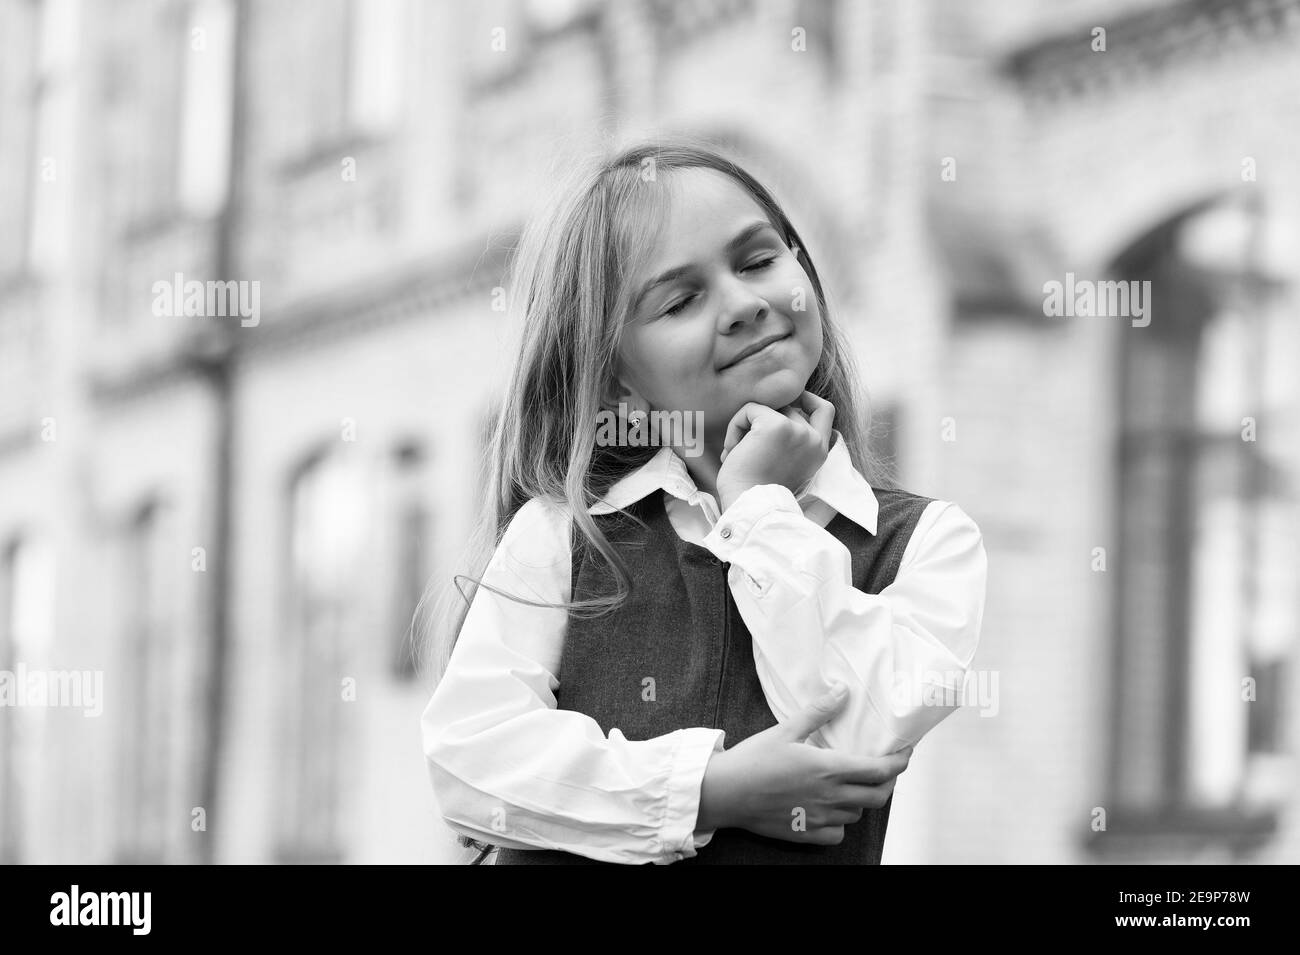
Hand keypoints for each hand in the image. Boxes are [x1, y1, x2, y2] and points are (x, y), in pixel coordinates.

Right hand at [696, 684, 912, 844]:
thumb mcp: (786, 729)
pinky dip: (842, 822)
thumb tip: (843, 691)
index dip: (899, 762)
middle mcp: (830, 796)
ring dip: (862, 799)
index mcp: (829, 768)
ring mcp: (820, 818)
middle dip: (888, 782)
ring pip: (858, 813)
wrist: (725, 793)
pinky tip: (832, 808)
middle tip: (883, 768)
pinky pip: (838, 833)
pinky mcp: (806, 833)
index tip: (905, 753)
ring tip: (853, 784)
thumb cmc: (753, 760)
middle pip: (878, 796)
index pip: (881, 770)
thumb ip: (819, 711)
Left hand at [715, 391, 835, 511]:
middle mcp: (813, 439)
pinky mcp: (775, 425)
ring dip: (745, 427)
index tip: (786, 404)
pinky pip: (749, 410)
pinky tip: (731, 451)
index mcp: (818, 452)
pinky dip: (735, 427)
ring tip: (736, 452)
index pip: (824, 410)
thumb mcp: (784, 465)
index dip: (806, 399)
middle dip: (762, 421)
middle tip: (744, 447)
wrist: (749, 508)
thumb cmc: (756, 492)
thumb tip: (771, 412)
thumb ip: (789, 441)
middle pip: (786, 407)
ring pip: (765, 408)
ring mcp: (796, 431)